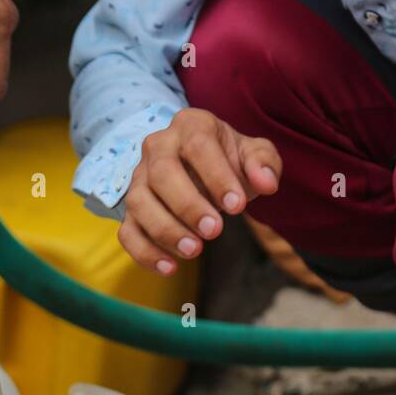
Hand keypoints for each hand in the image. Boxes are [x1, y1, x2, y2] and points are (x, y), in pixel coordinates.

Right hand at [119, 108, 280, 274]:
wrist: (203, 171)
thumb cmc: (229, 162)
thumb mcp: (253, 155)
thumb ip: (264, 163)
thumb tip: (267, 182)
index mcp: (191, 126)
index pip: (198, 146)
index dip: (216, 177)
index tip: (237, 208)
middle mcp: (158, 147)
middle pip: (162, 173)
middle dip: (188, 205)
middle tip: (215, 231)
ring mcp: (139, 179)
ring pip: (139, 202)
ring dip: (165, 230)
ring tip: (194, 251)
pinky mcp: (131, 210)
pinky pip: (128, 231)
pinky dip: (145, 252)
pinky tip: (170, 268)